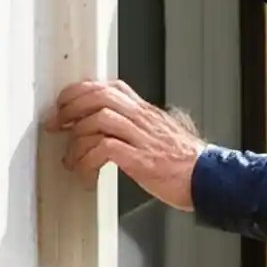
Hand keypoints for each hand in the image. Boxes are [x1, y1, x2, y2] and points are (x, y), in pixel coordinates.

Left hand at [43, 79, 204, 211]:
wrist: (209, 179)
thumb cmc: (185, 163)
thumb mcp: (160, 134)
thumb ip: (137, 126)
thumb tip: (111, 126)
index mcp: (146, 112)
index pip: (110, 86)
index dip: (81, 91)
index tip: (64, 104)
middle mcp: (143, 119)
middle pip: (100, 95)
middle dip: (71, 107)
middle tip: (56, 124)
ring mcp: (142, 138)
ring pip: (100, 118)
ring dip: (76, 138)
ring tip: (70, 157)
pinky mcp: (142, 160)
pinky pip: (106, 149)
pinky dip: (88, 159)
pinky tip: (85, 171)